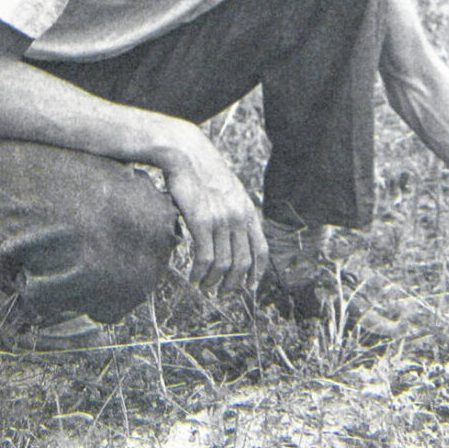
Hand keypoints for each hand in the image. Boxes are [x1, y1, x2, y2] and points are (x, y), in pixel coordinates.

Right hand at [160, 124, 267, 293]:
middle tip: (222, 293)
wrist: (187, 154)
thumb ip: (235, 213)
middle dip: (234, 284)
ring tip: (205, 287)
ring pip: (224, 265)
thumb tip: (233, 238)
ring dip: (214, 282)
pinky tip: (193, 278)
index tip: (248, 287)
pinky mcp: (201, 220)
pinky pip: (204, 257)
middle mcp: (239, 217)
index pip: (261, 250)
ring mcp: (222, 219)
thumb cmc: (204, 174)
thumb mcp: (230, 193)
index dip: (257, 273)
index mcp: (248, 212)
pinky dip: (200, 273)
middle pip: (244, 263)